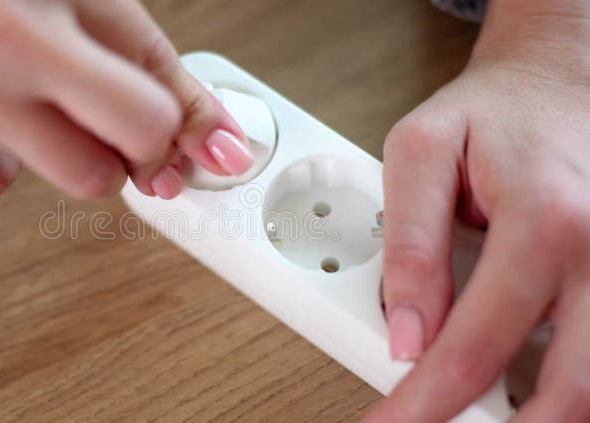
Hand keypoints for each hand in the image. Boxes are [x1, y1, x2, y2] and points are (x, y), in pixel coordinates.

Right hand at [0, 0, 250, 200]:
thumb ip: (128, 48)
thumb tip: (198, 126)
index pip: (158, 86)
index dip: (197, 127)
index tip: (215, 151)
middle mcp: (3, 45)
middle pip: (129, 150)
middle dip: (135, 145)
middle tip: (110, 120)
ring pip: (76, 179)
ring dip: (70, 151)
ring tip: (26, 98)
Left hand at [366, 1, 589, 420]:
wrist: (558, 81)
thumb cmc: (492, 113)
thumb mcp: (420, 153)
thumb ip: (410, 245)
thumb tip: (406, 333)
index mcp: (544, 220)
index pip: (475, 346)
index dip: (425, 404)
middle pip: (571, 392)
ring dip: (547, 414)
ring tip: (486, 413)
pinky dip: (571, 380)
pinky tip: (532, 384)